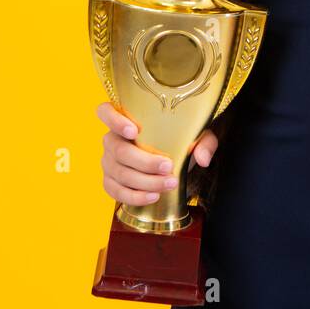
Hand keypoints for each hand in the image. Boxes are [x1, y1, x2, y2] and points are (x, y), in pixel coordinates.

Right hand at [95, 101, 218, 205]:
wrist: (172, 164)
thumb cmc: (178, 143)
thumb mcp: (196, 137)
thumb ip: (203, 142)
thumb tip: (203, 159)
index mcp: (126, 119)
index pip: (106, 112)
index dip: (115, 120)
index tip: (134, 131)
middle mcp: (112, 139)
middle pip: (119, 150)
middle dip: (144, 161)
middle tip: (168, 167)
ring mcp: (108, 162)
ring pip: (120, 173)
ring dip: (145, 182)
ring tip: (169, 184)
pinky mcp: (110, 182)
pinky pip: (115, 191)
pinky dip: (134, 196)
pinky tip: (153, 196)